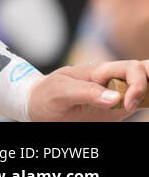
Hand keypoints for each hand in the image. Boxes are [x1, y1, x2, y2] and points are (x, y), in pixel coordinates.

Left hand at [26, 60, 148, 120]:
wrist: (38, 107)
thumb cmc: (47, 94)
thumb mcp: (60, 91)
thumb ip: (86, 91)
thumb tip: (116, 97)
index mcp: (100, 70)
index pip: (132, 68)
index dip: (138, 84)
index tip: (127, 104)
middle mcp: (113, 80)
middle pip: (144, 71)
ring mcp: (117, 93)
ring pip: (146, 85)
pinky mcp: (119, 108)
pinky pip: (141, 101)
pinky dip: (148, 99)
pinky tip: (147, 101)